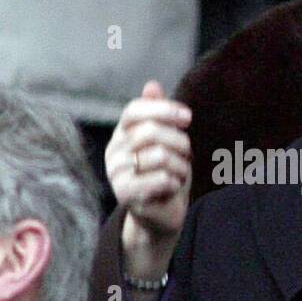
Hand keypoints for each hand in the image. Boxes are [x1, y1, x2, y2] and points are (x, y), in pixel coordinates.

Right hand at [107, 81, 191, 281]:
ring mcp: (116, 173)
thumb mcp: (166, 141)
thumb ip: (158, 114)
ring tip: (178, 175)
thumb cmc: (164, 174)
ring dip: (180, 166)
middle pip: (151, 132)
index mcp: (121, 134)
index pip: (134, 110)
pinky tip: (171, 187)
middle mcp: (114, 151)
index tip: (188, 118)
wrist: (159, 216)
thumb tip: (152, 84)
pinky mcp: (125, 195)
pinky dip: (174, 182)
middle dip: (179, 143)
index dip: (163, 110)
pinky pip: (160, 178)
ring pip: (160, 156)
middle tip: (186, 157)